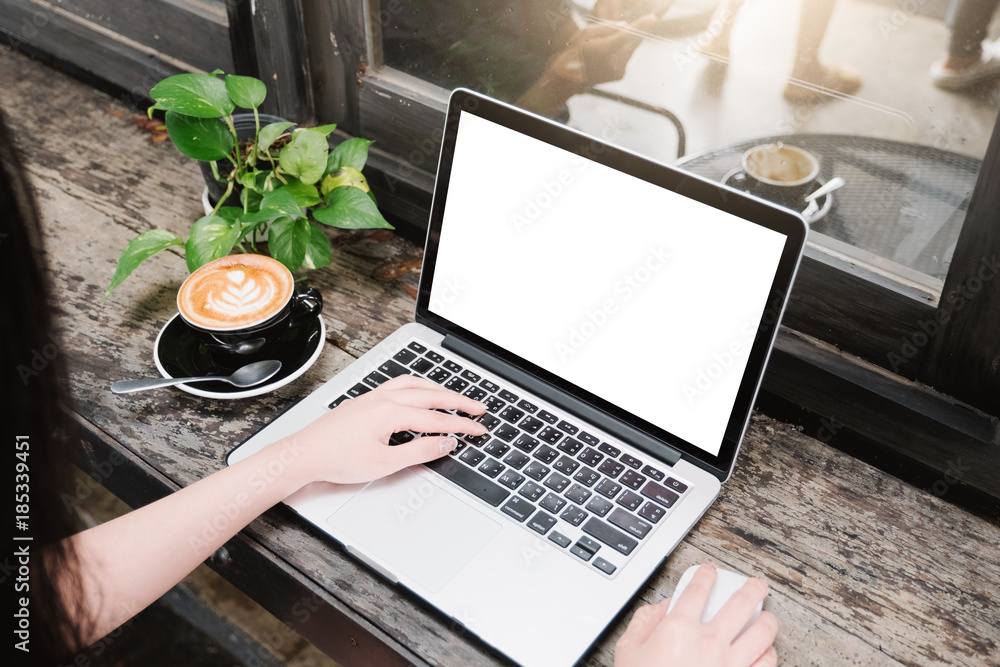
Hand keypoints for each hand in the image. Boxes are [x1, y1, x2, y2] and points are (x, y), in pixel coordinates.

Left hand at [276, 375, 486, 488]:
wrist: (304, 455)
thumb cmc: (336, 459)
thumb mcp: (385, 463)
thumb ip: (420, 450)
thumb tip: (445, 442)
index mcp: (391, 411)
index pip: (437, 418)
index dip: (462, 425)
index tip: (479, 430)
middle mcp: (383, 398)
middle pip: (431, 395)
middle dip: (459, 402)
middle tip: (479, 408)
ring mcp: (373, 396)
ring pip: (415, 385)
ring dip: (439, 390)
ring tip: (455, 398)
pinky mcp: (365, 400)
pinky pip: (399, 385)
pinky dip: (418, 386)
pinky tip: (420, 392)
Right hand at [614, 563, 777, 666]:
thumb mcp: (629, 650)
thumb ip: (644, 622)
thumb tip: (661, 607)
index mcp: (679, 629)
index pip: (698, 589)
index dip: (705, 574)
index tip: (709, 571)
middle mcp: (710, 642)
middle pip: (741, 604)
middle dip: (753, 588)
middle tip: (757, 583)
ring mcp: (730, 665)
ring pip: (762, 633)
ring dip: (767, 620)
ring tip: (767, 616)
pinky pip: (767, 664)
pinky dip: (769, 654)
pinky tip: (766, 650)